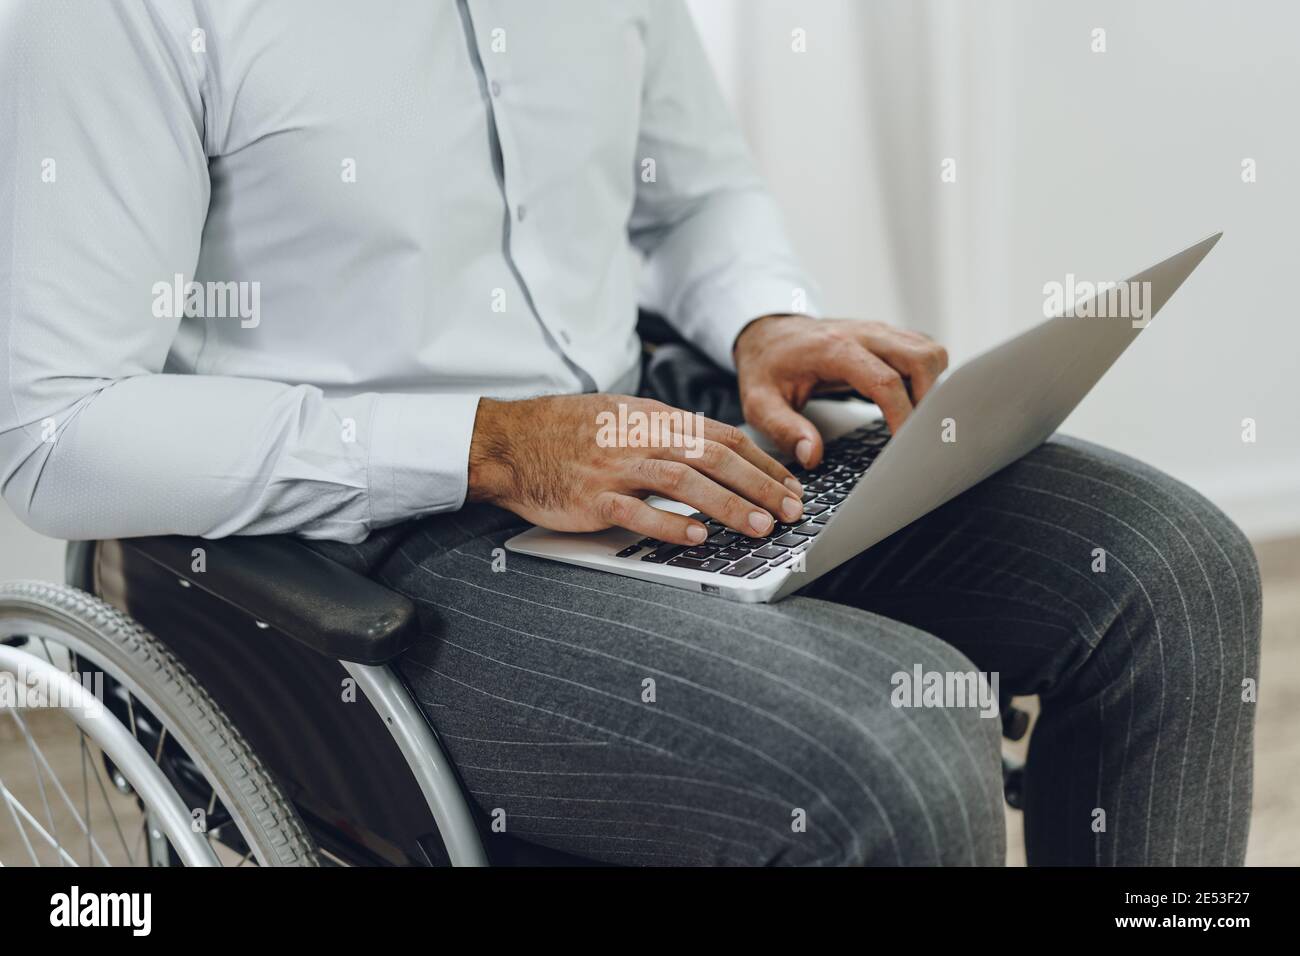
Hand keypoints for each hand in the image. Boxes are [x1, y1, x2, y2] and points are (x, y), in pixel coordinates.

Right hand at [467, 394, 805, 545]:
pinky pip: (636, 511)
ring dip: (728, 505)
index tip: (791, 487)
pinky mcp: (592, 498)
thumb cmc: (567, 431)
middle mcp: (640, 438)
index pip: (723, 438)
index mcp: (654, 418)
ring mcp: (616, 468)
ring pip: (683, 482)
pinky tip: (697, 538)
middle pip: (713, 459)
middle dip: (759, 486)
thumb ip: (669, 431)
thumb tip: (719, 449)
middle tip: (790, 512)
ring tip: (758, 527)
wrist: (510, 441)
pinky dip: (669, 523)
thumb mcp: (624, 416)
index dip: (763, 463)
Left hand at [734, 314, 948, 468]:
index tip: (905, 447)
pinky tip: (914, 403)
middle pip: (923, 358)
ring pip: (931, 352)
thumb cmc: (767, 369)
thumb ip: (784, 429)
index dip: (903, 416)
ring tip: (918, 421)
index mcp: (833, 350)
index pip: (885, 381)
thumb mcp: (759, 403)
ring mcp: (879, 332)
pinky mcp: (888, 337)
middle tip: (919, 434)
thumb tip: (813, 455)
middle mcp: (863, 334)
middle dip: (931, 399)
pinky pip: (925, 352)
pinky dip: (929, 378)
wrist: (768, 334)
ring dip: (935, 387)